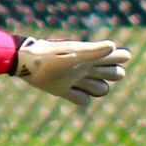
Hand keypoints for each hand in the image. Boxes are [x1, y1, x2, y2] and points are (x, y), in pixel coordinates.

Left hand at [13, 37, 131, 107]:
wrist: (25, 64)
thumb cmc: (49, 56)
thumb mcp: (72, 53)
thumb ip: (92, 52)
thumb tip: (113, 46)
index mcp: (91, 55)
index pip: (117, 56)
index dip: (120, 57)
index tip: (115, 58)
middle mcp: (86, 67)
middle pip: (113, 74)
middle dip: (111, 74)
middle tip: (91, 70)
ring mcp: (76, 79)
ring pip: (100, 88)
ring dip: (95, 87)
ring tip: (78, 80)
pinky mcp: (63, 89)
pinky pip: (82, 100)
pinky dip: (80, 98)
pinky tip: (69, 90)